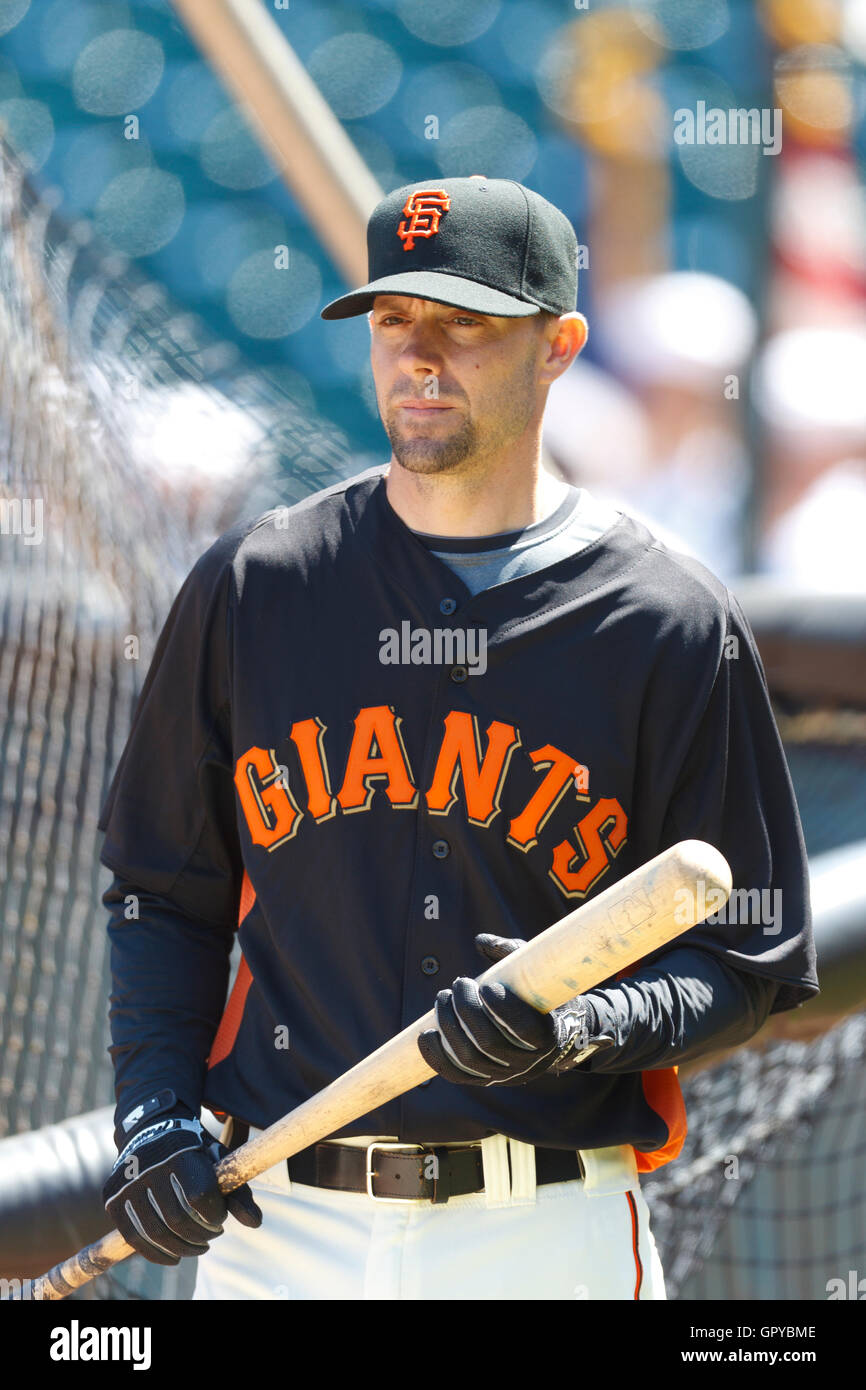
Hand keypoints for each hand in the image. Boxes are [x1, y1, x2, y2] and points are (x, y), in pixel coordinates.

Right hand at [103, 1106, 261, 1265]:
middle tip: (212, 1235)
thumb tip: (255, 1223)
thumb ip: (238, 1191)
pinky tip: (174, 1256)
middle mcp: (149, 1165)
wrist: (150, 1129)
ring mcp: (127, 1183)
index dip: (215, 1214)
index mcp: (180, 1151)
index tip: (220, 1216)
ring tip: (198, 1246)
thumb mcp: (218, 1160)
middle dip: (201, 1235)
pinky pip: (134, 1238)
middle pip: (179, 1219)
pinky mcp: (112, 1199)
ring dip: (182, 1248)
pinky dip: (156, 1254)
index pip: (200, 1196)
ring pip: (156, 1233)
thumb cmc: (193, 1149)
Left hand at [417, 933, 614, 1085]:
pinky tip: (425, 1035)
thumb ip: (512, 953)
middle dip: (466, 1009)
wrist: (553, 1036)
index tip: (487, 985)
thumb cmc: (540, 995)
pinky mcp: (486, 1080)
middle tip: (459, 983)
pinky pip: (457, 1075)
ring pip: (469, 1059)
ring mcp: (505, 1075)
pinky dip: (436, 1056)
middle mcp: (528, 1062)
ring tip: (443, 998)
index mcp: (548, 1035)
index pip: (524, 1029)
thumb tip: (481, 941)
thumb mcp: (536, 971)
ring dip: (448, 1026)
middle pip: (489, 1043)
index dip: (502, 1008)